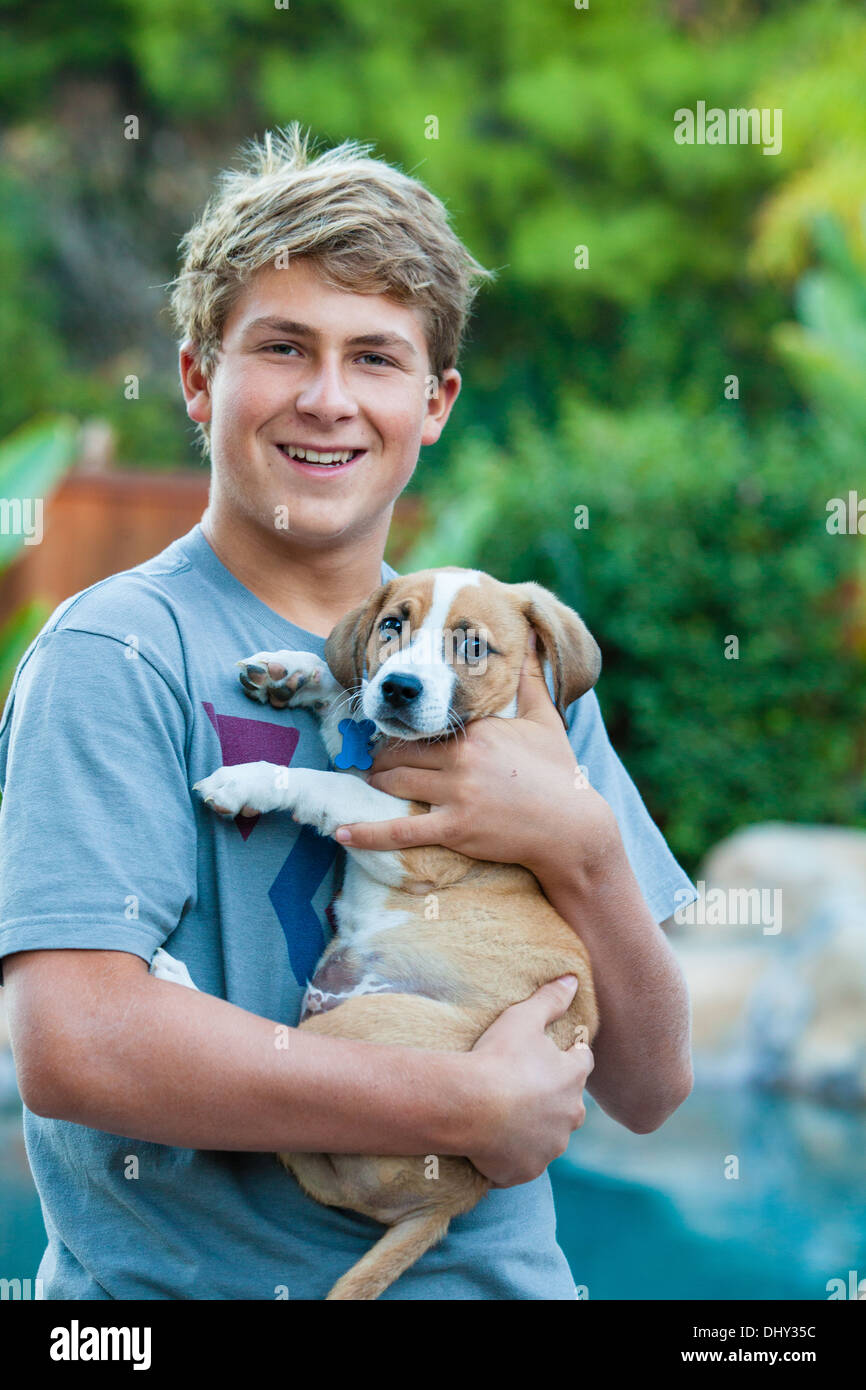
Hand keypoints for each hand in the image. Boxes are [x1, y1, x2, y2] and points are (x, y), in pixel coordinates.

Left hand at [334, 631, 614, 879]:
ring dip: (376, 783)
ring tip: (367, 783)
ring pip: (396, 783)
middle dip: (382, 757)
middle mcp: (461, 758)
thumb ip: (532, 677)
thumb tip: (533, 636)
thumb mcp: (547, 719)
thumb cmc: (560, 774)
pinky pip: (400, 831)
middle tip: (371, 760)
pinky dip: (367, 832)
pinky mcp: (455, 828)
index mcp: (477, 731)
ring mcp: (456, 794)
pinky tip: (340, 833)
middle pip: (402, 753)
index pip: (424, 727)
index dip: (403, 732)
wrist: (573, 827)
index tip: (392, 731)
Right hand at [463, 976, 594, 1186]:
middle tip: (524, 1086)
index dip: (571, 1055)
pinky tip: (494, 1143)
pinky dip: (513, 1155)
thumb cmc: (499, 1058)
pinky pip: (523, 1163)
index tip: (559, 1052)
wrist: (470, 1106)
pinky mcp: (526, 1170)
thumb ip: (551, 998)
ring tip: (507, 1116)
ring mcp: (549, 1147)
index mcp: (573, 1078)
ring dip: (535, 1127)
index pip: (583, 1062)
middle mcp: (570, 1115)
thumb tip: (572, 978)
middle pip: (569, 1104)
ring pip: (548, 1136)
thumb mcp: (523, 1018)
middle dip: (554, 1096)